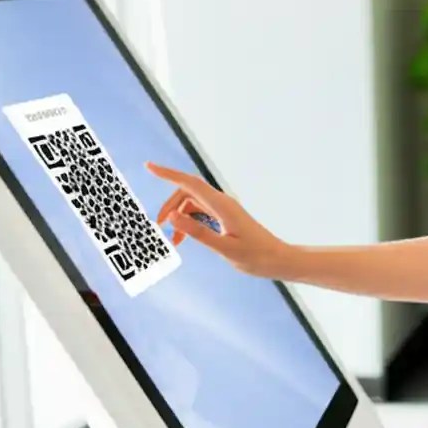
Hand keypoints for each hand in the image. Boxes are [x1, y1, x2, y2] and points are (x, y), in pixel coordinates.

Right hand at [146, 162, 293, 278]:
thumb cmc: (255, 256)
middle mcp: (222, 203)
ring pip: (193, 204)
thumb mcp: (223, 248)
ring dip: (178, 218)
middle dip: (169, 205)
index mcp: (222, 205)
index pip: (190, 183)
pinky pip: (201, 213)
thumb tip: (171, 217)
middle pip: (187, 192)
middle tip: (157, 226)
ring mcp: (224, 209)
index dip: (168, 174)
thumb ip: (197, 232)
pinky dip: (189, 223)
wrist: (278, 260)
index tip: (149, 167)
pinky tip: (183, 239)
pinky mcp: (226, 218)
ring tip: (172, 241)